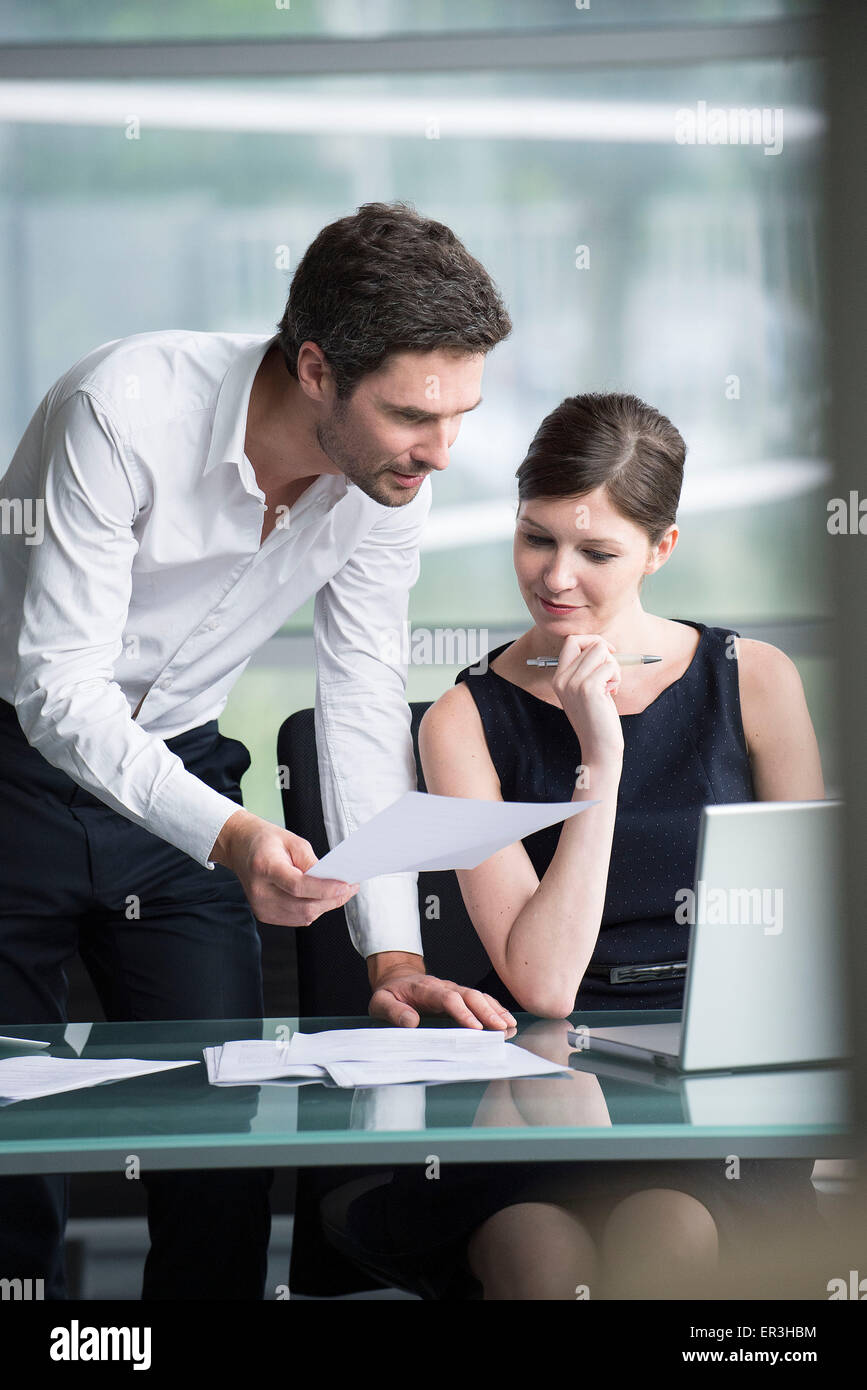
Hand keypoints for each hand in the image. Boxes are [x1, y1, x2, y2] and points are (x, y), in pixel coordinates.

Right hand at [209, 808, 359, 925]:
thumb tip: (333, 881)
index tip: (346, 885)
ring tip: (340, 892)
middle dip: (332, 899)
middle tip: (351, 888)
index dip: (324, 889)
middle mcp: (260, 892)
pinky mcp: (264, 915)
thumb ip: (312, 862)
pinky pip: (296, 918)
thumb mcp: (293, 841)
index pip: (298, 885)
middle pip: (303, 906)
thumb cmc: (267, 841)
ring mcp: (261, 907)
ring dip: (325, 906)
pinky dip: (313, 910)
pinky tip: (321, 898)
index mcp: (265, 867)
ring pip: (303, 916)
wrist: (240, 847)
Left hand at [367, 952, 517, 1029]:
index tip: (475, 1027)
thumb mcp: (381, 1002)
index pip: (448, 999)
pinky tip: (506, 1020)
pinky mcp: (460, 995)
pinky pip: (480, 999)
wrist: (396, 977)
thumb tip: (411, 1022)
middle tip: (501, 1028)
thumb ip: (394, 1012)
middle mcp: (443, 987)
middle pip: (469, 996)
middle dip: (486, 1012)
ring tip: (509, 1025)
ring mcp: (454, 989)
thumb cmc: (390, 993)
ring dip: (495, 1010)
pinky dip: (494, 1008)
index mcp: (425, 990)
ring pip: (478, 996)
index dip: (463, 1013)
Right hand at [552, 633, 624, 763]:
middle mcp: (562, 678)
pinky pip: (610, 666)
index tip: (607, 653)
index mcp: (558, 678)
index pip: (572, 641)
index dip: (592, 641)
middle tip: (611, 673)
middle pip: (590, 644)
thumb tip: (603, 645)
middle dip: (608, 654)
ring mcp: (573, 683)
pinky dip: (616, 677)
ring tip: (611, 686)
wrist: (599, 747)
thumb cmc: (598, 719)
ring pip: (601, 651)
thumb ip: (587, 669)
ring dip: (614, 667)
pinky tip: (612, 693)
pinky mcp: (588, 688)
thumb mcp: (586, 691)